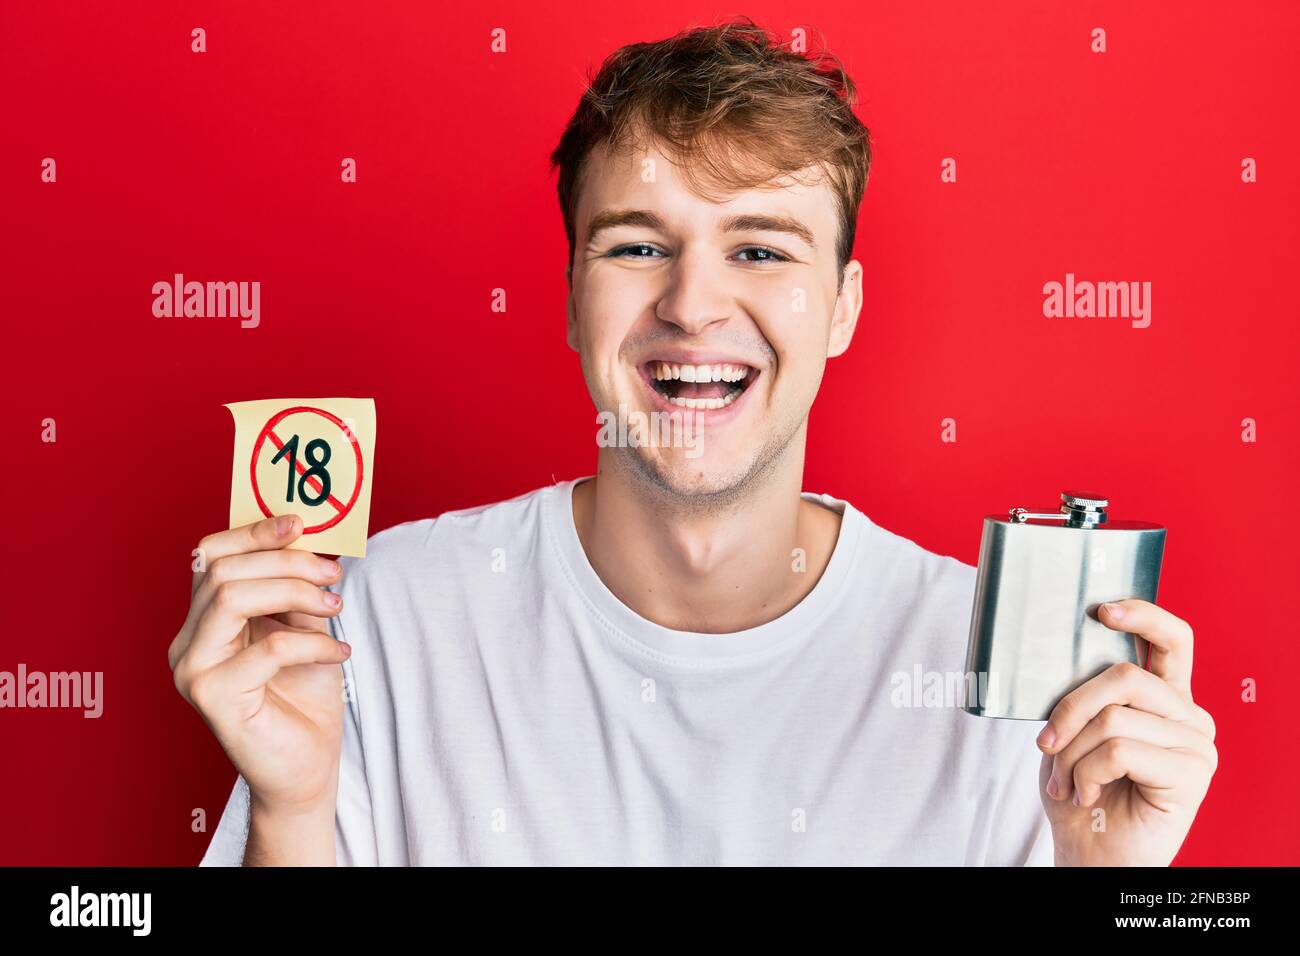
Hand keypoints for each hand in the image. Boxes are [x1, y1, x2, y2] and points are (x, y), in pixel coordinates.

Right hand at [168, 515, 350, 815]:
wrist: (306, 765)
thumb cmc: (303, 697)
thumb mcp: (303, 627)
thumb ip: (294, 588)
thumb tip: (307, 539)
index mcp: (202, 620)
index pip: (210, 556)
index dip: (253, 532)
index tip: (300, 524)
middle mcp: (187, 642)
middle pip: (223, 571)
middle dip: (285, 562)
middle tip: (332, 574)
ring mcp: (193, 670)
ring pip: (233, 597)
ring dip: (295, 592)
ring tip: (335, 608)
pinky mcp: (213, 697)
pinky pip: (267, 648)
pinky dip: (313, 644)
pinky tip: (340, 654)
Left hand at [1036, 599, 1216, 865]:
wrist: (1091, 853)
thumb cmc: (1080, 790)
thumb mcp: (1074, 731)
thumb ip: (1084, 693)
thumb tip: (1058, 650)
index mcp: (1164, 697)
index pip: (1172, 639)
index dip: (1142, 615)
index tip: (1102, 610)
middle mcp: (1188, 715)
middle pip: (1124, 678)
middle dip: (1070, 709)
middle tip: (1045, 743)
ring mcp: (1195, 744)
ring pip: (1115, 718)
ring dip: (1072, 753)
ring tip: (1064, 780)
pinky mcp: (1192, 773)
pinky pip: (1121, 751)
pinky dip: (1086, 773)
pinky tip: (1084, 794)